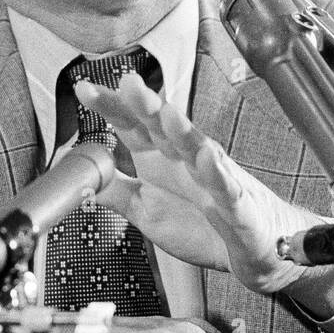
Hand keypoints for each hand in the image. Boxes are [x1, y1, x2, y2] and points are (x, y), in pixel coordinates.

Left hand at [76, 73, 329, 294]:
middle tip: (128, 83)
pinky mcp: (236, 205)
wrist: (254, 248)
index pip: (132, 126)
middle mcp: (185, 160)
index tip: (85, 89)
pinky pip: (227, 188)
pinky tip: (208, 160)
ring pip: (197, 149)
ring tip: (165, 113)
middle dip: (146, 106)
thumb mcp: (145, 211)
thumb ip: (114, 191)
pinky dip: (218, 175)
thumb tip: (79, 177)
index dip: (110, 108)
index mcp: (161, 158)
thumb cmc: (204, 224)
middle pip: (163, 127)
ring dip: (182, 130)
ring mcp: (213, 179)